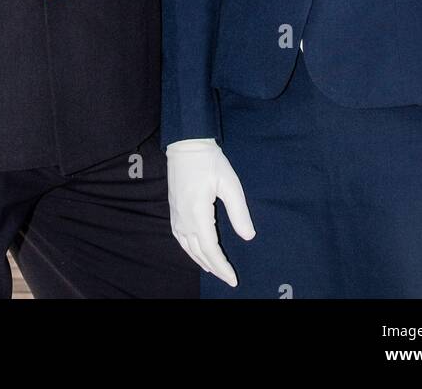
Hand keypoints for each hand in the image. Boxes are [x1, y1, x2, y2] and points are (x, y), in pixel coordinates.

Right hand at [166, 138, 255, 285]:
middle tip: (228, 278)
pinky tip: (195, 251)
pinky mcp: (173, 208)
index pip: (210, 248)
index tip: (233, 278)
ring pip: (187, 246)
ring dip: (200, 260)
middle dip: (214, 267)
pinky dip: (188, 249)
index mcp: (198, 212)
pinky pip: (179, 237)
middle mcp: (184, 217)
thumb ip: (238, 211)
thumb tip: (248, 236)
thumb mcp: (229, 183)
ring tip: (213, 269)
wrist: (186, 143)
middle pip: (198, 251)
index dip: (222, 266)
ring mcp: (176, 214)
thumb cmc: (209, 161)